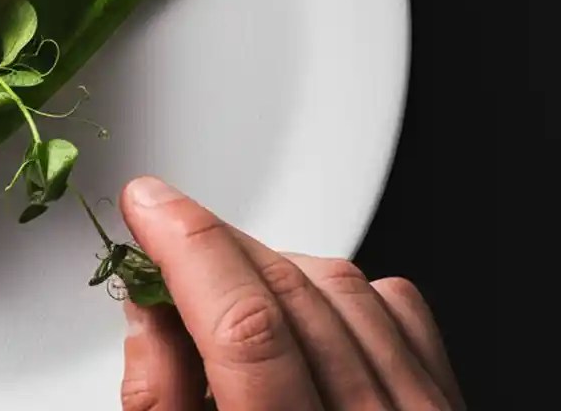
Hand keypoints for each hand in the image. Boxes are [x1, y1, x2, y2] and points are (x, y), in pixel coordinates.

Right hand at [118, 176, 461, 410]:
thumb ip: (162, 398)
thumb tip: (149, 311)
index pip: (246, 327)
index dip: (188, 247)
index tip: (147, 205)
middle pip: (291, 293)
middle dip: (212, 243)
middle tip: (160, 236)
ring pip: (344, 285)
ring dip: (268, 263)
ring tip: (222, 290)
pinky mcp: (447, 401)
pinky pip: (397, 305)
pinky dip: (339, 287)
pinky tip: (298, 306)